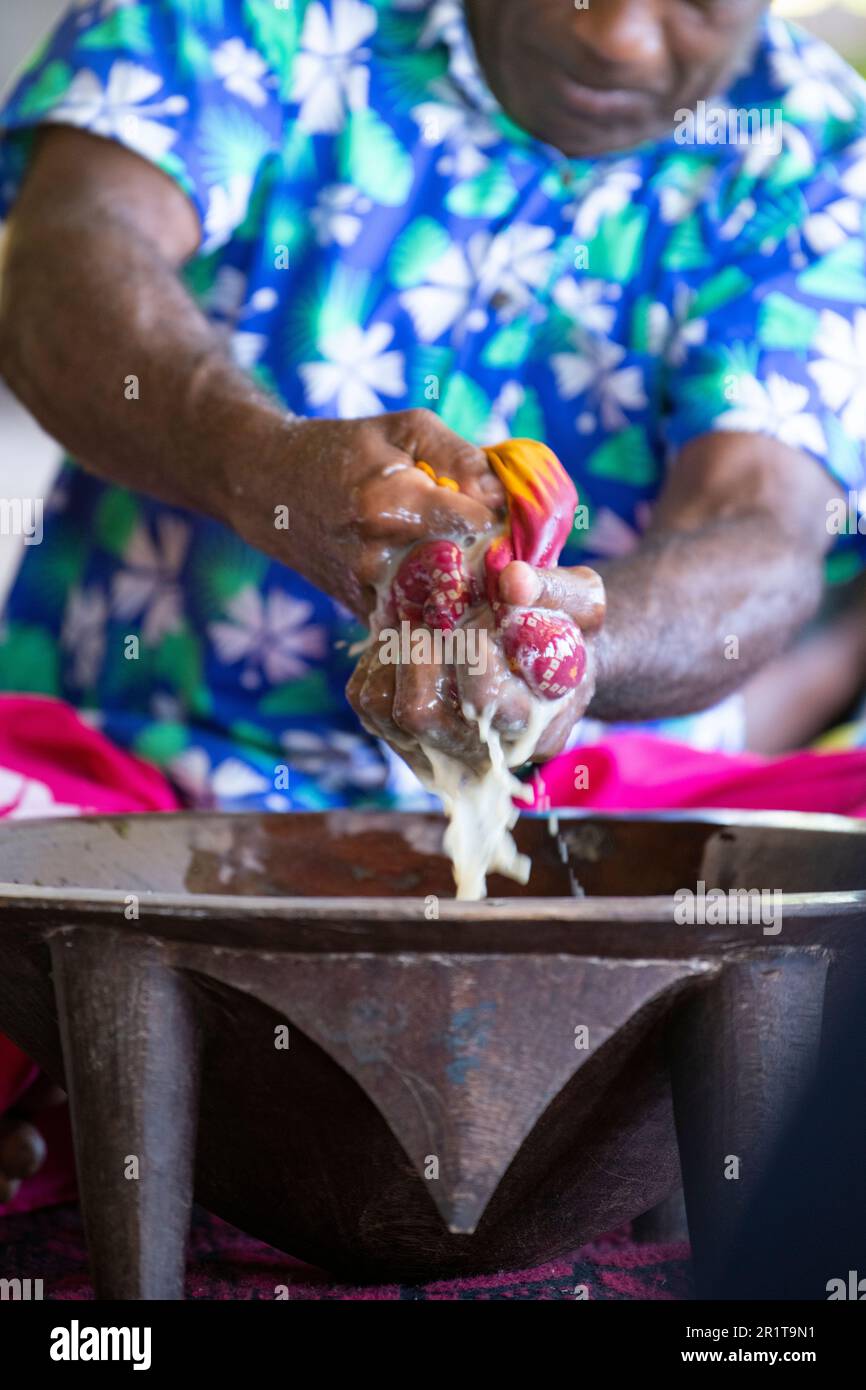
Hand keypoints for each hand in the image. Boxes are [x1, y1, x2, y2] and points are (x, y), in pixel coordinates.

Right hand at [231, 409, 503, 618]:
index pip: (475, 521)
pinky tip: (447, 582)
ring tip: (476, 563)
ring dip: (469, 587)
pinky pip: (418, 619)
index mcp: (388, 505)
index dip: (498, 515)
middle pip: (466, 571)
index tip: (502, 508)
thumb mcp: (404, 430)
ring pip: (445, 604)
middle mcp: (376, 558)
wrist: (269, 488)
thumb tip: (502, 495)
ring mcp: (367, 592)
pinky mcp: (363, 614)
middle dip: (490, 557)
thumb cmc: (344, 451)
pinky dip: (440, 605)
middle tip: (499, 541)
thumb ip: (459, 455)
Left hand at [348, 559, 605, 767]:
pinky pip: (368, 699)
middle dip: (422, 655)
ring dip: (397, 653)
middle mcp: (482, 750)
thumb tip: (512, 580)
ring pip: (389, 711)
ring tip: (419, 616)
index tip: (479, 613)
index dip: (474, 656)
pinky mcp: (400, 733)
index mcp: (534, 726)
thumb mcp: (582, 602)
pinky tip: (405, 632)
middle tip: (435, 613)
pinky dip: (378, 657)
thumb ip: (556, 590)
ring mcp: (437, 747)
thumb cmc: (563, 626)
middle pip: (423, 717)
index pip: (488, 706)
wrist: (537, 651)